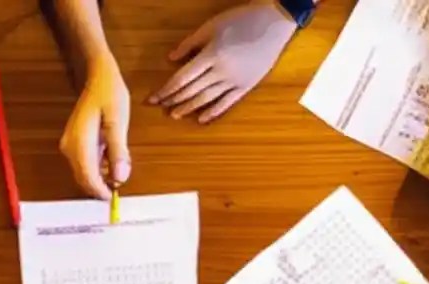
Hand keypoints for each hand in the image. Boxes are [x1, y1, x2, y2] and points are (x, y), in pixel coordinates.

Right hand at [60, 56, 130, 199]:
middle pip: (83, 179)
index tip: (114, 198)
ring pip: (84, 173)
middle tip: (119, 185)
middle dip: (100, 186)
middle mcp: (69, 147)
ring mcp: (69, 146)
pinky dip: (97, 167)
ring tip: (118, 167)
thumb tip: (120, 178)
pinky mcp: (73, 144)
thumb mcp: (118, 122)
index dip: (101, 191)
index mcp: (79, 143)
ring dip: (100, 177)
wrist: (98, 77)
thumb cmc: (110, 95)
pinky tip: (110, 158)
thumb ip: (118, 151)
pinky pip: (85, 164)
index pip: (88, 177)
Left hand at [149, 1, 295, 123]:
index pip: (182, 78)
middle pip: (192, 90)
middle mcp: (222, 71)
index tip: (154, 98)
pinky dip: (213, 112)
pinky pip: (227, 103)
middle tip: (160, 107)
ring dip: (189, 108)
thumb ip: (190, 44)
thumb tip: (171, 58)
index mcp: (211, 55)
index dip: (167, 90)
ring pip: (207, 99)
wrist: (274, 23)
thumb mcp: (211, 26)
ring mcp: (235, 81)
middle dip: (174, 99)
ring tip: (175, 115)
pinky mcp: (246, 86)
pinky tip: (201, 119)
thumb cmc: (241, 20)